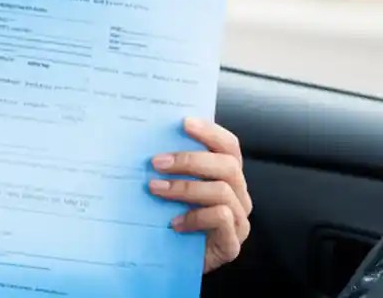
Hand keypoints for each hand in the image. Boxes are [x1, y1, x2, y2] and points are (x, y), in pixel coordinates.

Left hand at [148, 118, 252, 273]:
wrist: (176, 264)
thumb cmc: (173, 220)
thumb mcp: (172, 189)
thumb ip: (171, 168)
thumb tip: (146, 141)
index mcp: (227, 178)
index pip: (229, 147)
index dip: (210, 132)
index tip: (184, 122)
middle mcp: (239, 196)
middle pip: (227, 166)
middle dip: (190, 160)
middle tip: (157, 162)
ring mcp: (239, 221)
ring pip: (223, 192)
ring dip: (185, 187)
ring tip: (156, 189)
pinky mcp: (232, 244)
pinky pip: (221, 219)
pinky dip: (194, 217)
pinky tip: (173, 223)